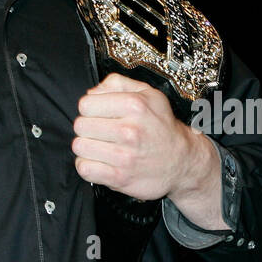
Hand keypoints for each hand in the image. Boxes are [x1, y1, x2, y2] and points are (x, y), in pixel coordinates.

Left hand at [72, 73, 200, 200]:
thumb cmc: (163, 127)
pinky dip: (88, 166)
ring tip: (101, 146)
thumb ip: (118, 84)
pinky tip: (99, 161)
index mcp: (134, 106)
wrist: (182, 161)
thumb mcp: (149, 94)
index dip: (90, 109)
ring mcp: (124, 156)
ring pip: (79, 147)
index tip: (99, 114)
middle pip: (80, 125)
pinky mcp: (119, 177)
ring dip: (87, 147)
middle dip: (88, 127)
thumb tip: (92, 92)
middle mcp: (129, 130)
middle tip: (101, 131)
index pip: (85, 104)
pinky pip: (84, 169)